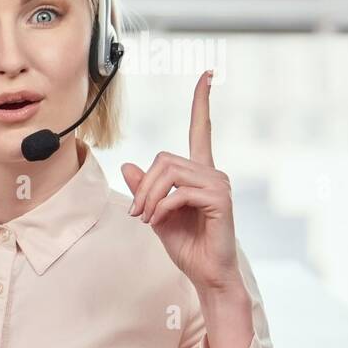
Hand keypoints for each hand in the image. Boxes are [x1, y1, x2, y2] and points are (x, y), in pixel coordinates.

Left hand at [120, 70, 243, 294]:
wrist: (206, 272)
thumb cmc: (186, 243)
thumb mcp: (154, 213)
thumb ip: (143, 190)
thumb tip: (128, 165)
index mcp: (198, 173)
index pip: (200, 130)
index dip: (201, 102)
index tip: (207, 75)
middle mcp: (212, 172)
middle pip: (164, 159)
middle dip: (144, 186)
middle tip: (137, 213)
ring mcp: (218, 184)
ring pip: (168, 174)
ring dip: (149, 198)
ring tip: (146, 219)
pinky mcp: (219, 200)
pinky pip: (178, 193)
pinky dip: (161, 208)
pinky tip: (158, 222)